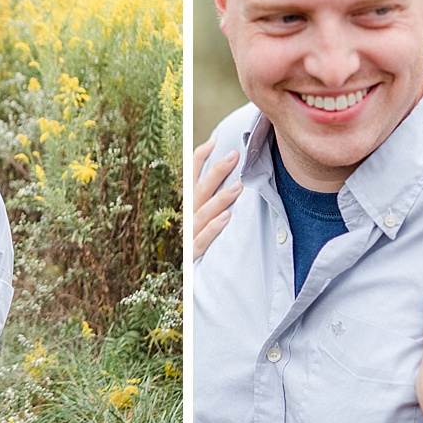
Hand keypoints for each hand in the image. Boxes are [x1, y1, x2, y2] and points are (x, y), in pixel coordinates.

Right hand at [192, 138, 240, 261]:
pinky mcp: (194, 255)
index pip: (190, 176)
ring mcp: (189, 235)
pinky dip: (214, 228)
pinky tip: (227, 218)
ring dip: (220, 199)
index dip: (199, 158)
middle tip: (234, 154)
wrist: (183, 282)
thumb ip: (209, 199)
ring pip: (203, 213)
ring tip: (238, 186)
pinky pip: (204, 240)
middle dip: (216, 171)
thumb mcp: (200, 219)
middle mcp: (186, 217)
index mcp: (186, 206)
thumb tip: (229, 172)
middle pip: (199, 189)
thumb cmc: (196, 243)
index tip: (215, 141)